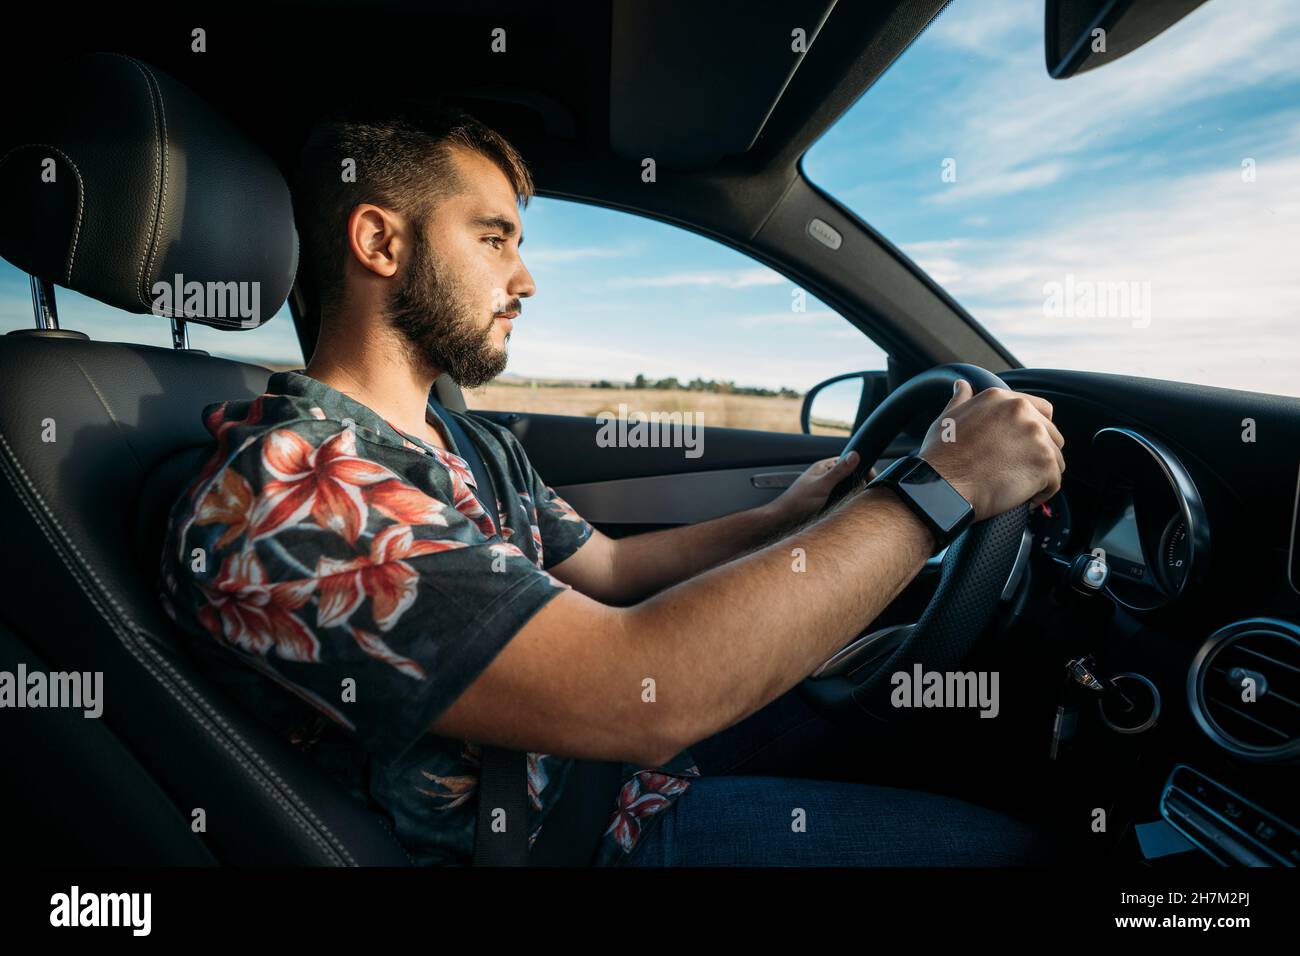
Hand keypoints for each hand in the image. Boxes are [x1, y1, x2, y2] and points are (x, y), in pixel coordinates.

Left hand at [767, 452, 871, 525]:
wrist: (783, 520)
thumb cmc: (797, 502)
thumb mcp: (821, 486)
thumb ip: (838, 472)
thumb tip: (855, 455)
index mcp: (824, 467)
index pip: (849, 461)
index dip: (862, 469)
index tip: (870, 479)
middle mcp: (825, 476)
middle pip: (850, 476)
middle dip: (858, 483)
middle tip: (863, 494)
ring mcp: (825, 488)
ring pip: (846, 489)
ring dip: (852, 495)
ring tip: (854, 503)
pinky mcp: (825, 501)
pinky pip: (841, 499)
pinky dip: (845, 503)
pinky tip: (846, 509)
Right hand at [918, 379, 1064, 520]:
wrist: (943, 486)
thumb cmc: (941, 457)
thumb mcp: (947, 419)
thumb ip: (961, 399)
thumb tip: (962, 385)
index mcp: (1002, 399)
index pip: (1040, 410)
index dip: (1035, 431)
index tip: (1022, 447)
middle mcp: (1022, 412)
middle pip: (1052, 435)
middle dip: (1039, 453)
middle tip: (1018, 470)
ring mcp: (1036, 436)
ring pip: (1056, 459)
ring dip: (1041, 474)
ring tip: (1018, 487)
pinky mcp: (1044, 463)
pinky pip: (1055, 481)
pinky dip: (1042, 493)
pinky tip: (1023, 499)